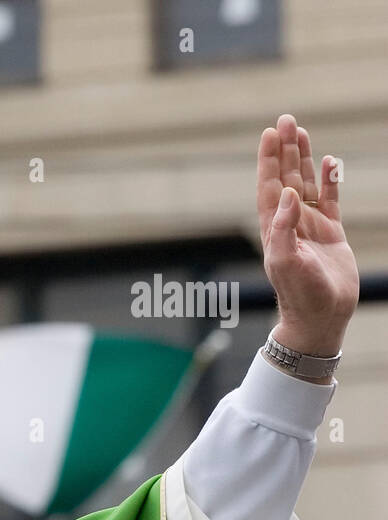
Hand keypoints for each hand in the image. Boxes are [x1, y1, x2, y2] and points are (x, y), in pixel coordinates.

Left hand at [256, 114, 358, 367]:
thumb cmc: (299, 294)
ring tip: (300, 132)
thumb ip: (283, 228)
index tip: (268, 134)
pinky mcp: (331, 234)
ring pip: (306, 184)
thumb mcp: (286, 262)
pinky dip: (329, 180)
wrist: (320, 317)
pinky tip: (329, 161)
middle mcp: (289, 223)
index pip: (269, 186)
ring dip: (303, 159)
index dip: (268, 160)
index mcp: (274, 228)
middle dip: (284, 150)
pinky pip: (329, 200)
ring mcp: (310, 227)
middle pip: (286, 177)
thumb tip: (287, 195)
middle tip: (285, 121)